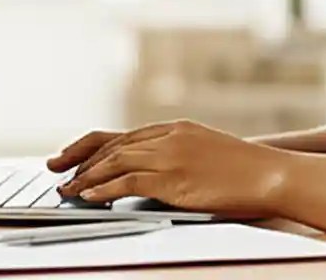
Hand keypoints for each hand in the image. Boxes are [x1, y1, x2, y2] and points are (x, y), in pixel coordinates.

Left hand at [46, 120, 289, 218]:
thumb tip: (154, 172)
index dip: (93, 145)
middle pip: (112, 144)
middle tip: (55, 170)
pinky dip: (103, 188)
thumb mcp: (208, 152)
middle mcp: (169, 137)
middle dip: (79, 158)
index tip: (72, 156)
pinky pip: (127, 180)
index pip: (123, 135)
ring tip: (66, 189)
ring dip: (85, 176)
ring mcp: (170, 155)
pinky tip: (88, 196)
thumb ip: (179, 154)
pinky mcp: (173, 177)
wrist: (270, 173)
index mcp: (176, 128)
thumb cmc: (245, 170)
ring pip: (115, 160)